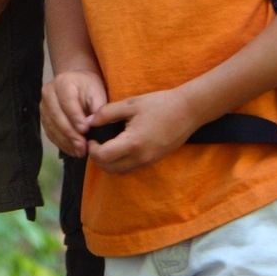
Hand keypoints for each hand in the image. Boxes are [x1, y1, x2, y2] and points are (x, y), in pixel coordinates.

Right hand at [39, 67, 108, 156]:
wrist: (76, 82)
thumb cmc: (89, 87)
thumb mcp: (97, 92)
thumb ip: (97, 107)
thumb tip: (91, 124)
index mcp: (63, 83)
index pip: (67, 102)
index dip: (75, 118)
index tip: (85, 130)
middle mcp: (49, 93)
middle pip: (57, 116)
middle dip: (71, 134)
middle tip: (83, 147)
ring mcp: (43, 106)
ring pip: (52, 127)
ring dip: (66, 142)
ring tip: (80, 152)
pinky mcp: (43, 117)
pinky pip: (50, 133)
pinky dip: (61, 144)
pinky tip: (73, 150)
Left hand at [87, 86, 201, 174]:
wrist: (187, 110)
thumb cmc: (159, 104)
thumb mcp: (130, 104)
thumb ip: (107, 113)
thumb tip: (89, 121)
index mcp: (132, 143)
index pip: (103, 157)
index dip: (92, 149)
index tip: (91, 138)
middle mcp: (140, 157)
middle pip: (110, 169)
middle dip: (98, 159)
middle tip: (95, 144)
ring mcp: (148, 161)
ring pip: (120, 171)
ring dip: (109, 163)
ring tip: (106, 146)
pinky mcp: (154, 161)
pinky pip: (131, 168)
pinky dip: (121, 163)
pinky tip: (120, 147)